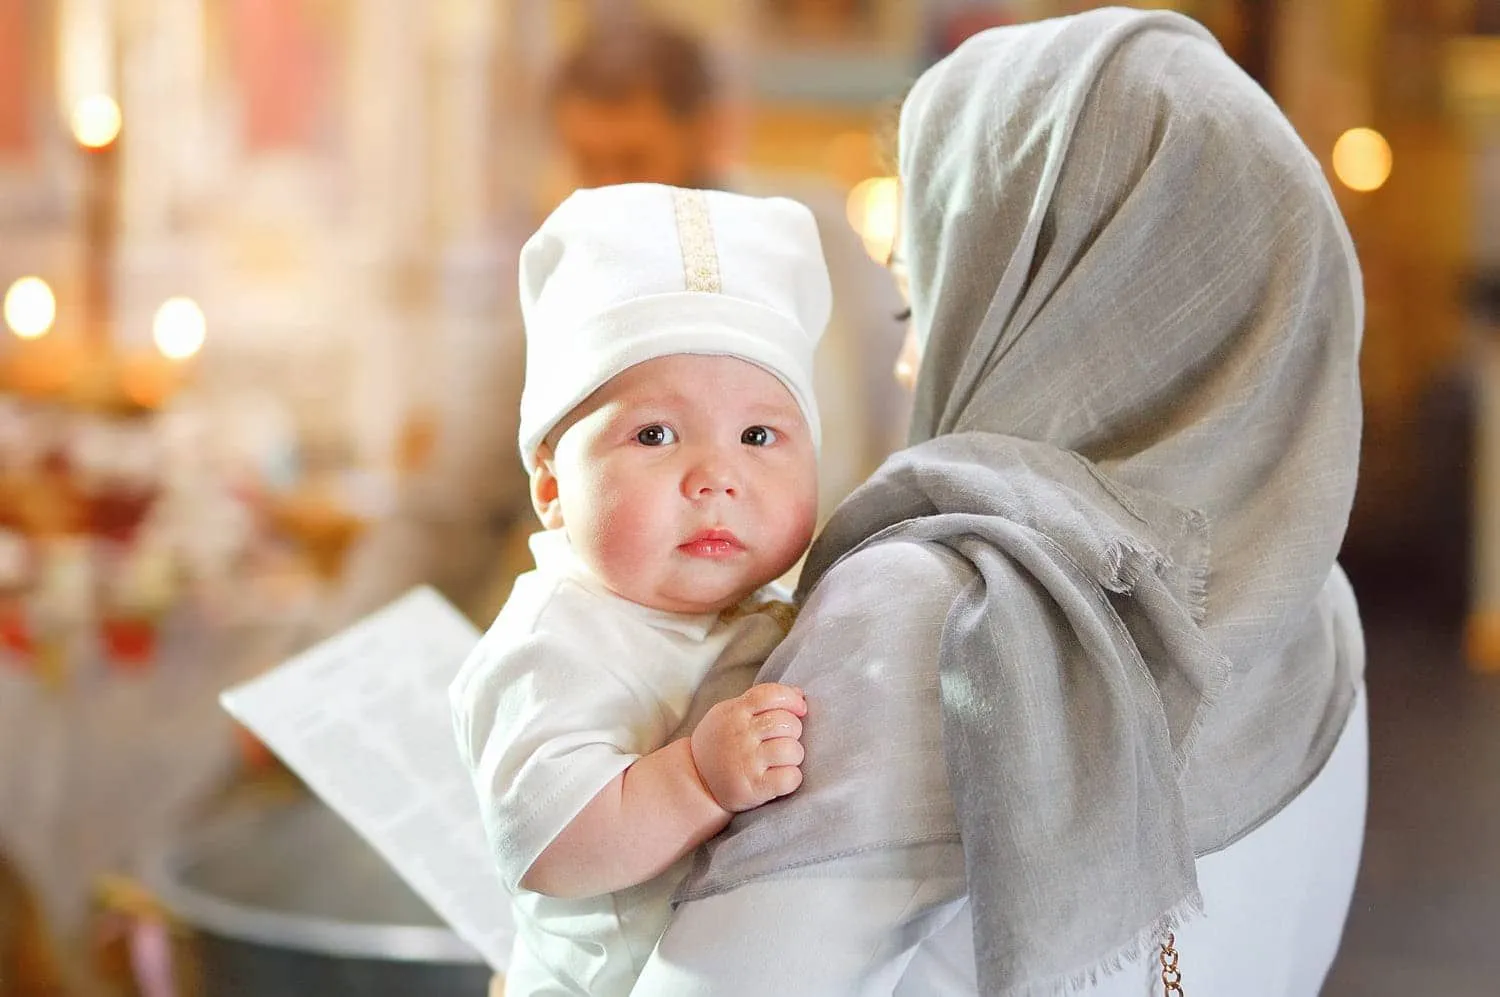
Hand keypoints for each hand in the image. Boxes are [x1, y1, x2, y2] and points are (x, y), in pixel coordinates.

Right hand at [690, 683, 806, 811]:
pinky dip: (792, 777)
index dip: (791, 698)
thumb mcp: (728, 714)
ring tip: (783, 759)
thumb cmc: (719, 744)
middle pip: (786, 722)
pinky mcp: (754, 787)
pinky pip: (790, 778)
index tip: (799, 708)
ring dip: (794, 754)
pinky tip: (781, 776)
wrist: (696, 781)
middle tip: (785, 738)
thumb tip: (798, 693)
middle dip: (794, 729)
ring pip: (792, 749)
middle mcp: (740, 735)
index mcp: (735, 712)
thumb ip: (759, 702)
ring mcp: (747, 762)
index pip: (771, 695)